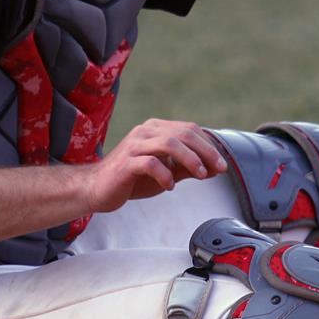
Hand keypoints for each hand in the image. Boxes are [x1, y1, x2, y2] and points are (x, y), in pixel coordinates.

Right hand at [86, 118, 227, 213]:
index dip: (209, 146)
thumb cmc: (132, 179)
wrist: (97, 189)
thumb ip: (188, 168)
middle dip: (206, 152)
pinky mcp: (126, 163)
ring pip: (169, 143)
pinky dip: (165, 174)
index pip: (190, 130)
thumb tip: (215, 168)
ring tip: (200, 175)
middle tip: (218, 169)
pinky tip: (170, 186)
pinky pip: (150, 163)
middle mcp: (145, 132)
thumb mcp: (166, 172)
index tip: (221, 165)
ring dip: (190, 160)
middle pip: (184, 134)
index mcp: (155, 129)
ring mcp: (134, 145)